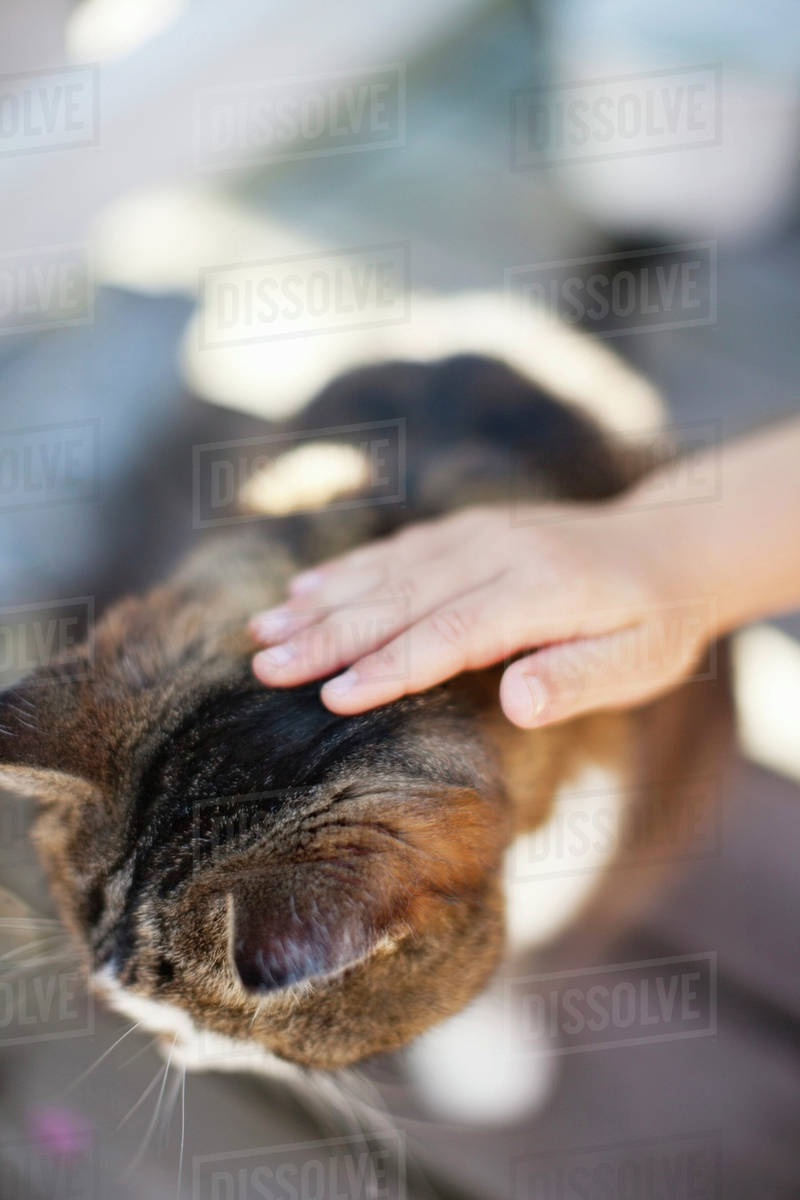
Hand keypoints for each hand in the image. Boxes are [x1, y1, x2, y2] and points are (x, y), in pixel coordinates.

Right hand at [249, 501, 715, 727]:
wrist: (665, 543)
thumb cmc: (655, 619)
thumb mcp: (643, 661)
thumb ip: (580, 679)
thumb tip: (517, 700)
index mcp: (542, 589)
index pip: (452, 632)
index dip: (390, 666)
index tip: (331, 697)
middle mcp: (499, 551)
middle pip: (402, 597)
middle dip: (328, 633)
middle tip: (263, 664)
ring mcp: (478, 534)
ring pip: (387, 570)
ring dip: (321, 601)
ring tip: (261, 630)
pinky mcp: (465, 530)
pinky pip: (396, 550)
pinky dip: (346, 571)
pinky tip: (303, 590)